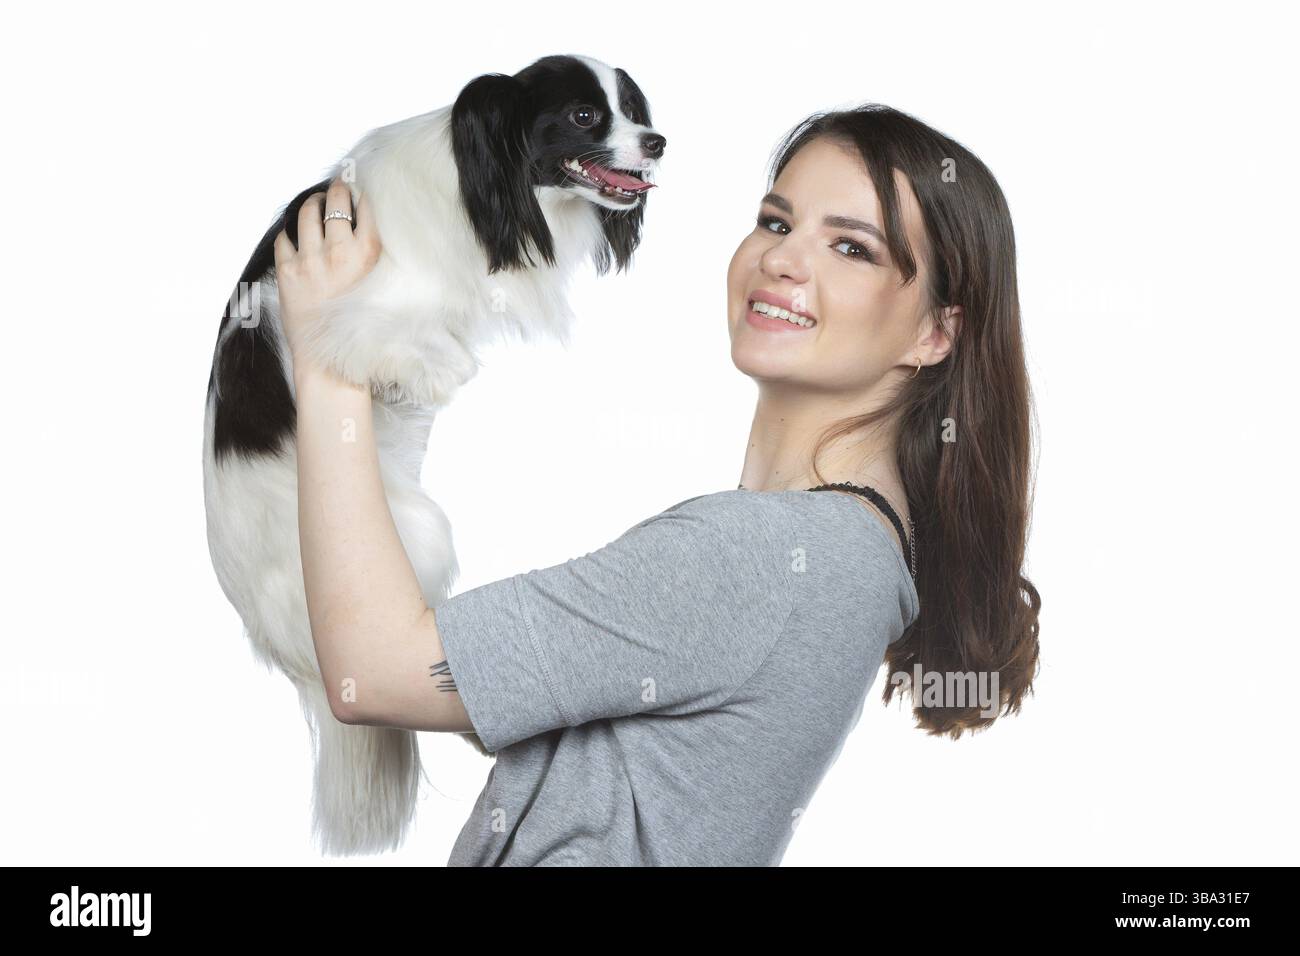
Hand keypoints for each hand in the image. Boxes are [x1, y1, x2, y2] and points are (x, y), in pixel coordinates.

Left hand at [272, 177, 381, 367]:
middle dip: (337, 190)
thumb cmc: (362, 328)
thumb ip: (376, 259)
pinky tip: (296, 235)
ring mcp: (310, 260)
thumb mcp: (381, 289)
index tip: (359, 190)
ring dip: (311, 204)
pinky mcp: (287, 271)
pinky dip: (290, 233)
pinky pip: (284, 238)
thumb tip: (370, 231)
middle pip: (335, 202)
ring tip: (316, 204)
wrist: (332, 359)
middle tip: (338, 187)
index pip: (366, 207)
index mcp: (368, 255)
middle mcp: (339, 252)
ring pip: (306, 213)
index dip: (361, 193)